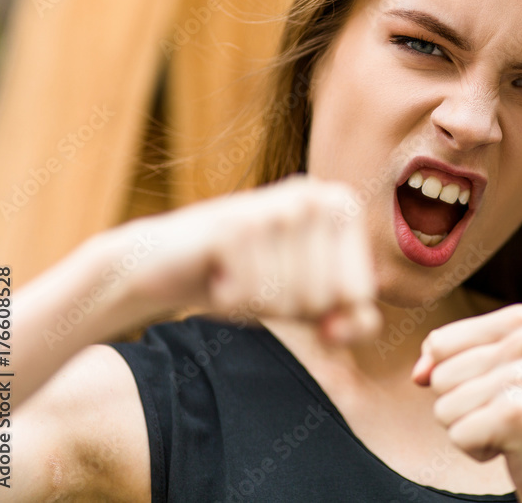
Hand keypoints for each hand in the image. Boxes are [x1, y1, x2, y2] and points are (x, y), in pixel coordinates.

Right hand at [91, 173, 380, 343]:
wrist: (162, 262)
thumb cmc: (246, 279)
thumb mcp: (309, 303)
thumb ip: (353, 321)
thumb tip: (348, 327)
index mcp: (342, 205)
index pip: (359, 294)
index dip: (322, 308)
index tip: (288, 280)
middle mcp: (315, 194)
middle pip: (325, 299)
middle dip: (285, 306)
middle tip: (255, 276)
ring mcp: (275, 205)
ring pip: (290, 299)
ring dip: (256, 302)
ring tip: (236, 272)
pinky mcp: (234, 224)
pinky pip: (250, 296)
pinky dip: (228, 299)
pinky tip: (216, 272)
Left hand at [411, 303, 521, 502]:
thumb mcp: (488, 374)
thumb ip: (444, 360)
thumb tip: (419, 373)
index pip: (438, 344)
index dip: (454, 377)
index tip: (496, 390)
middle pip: (439, 376)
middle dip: (461, 406)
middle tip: (505, 414)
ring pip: (444, 407)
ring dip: (469, 429)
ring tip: (508, 429)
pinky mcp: (519, 413)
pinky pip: (457, 434)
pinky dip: (476, 450)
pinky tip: (511, 446)